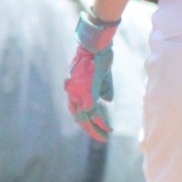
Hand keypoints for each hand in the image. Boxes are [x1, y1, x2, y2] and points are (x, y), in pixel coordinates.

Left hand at [65, 10, 117, 141]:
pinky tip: (107, 128)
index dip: (86, 120)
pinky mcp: (87, 92)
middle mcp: (73, 92)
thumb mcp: (102, 75)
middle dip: (90, 129)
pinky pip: (94, 112)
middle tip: (100, 138)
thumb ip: (104, 88)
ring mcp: (79, 92)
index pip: (77, 110)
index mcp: (74, 88)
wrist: (96, 44)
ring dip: (95, 129)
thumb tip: (107, 102)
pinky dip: (101, 122)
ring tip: (104, 137)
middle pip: (79, 117)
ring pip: (85, 118)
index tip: (95, 128)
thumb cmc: (99, 55)